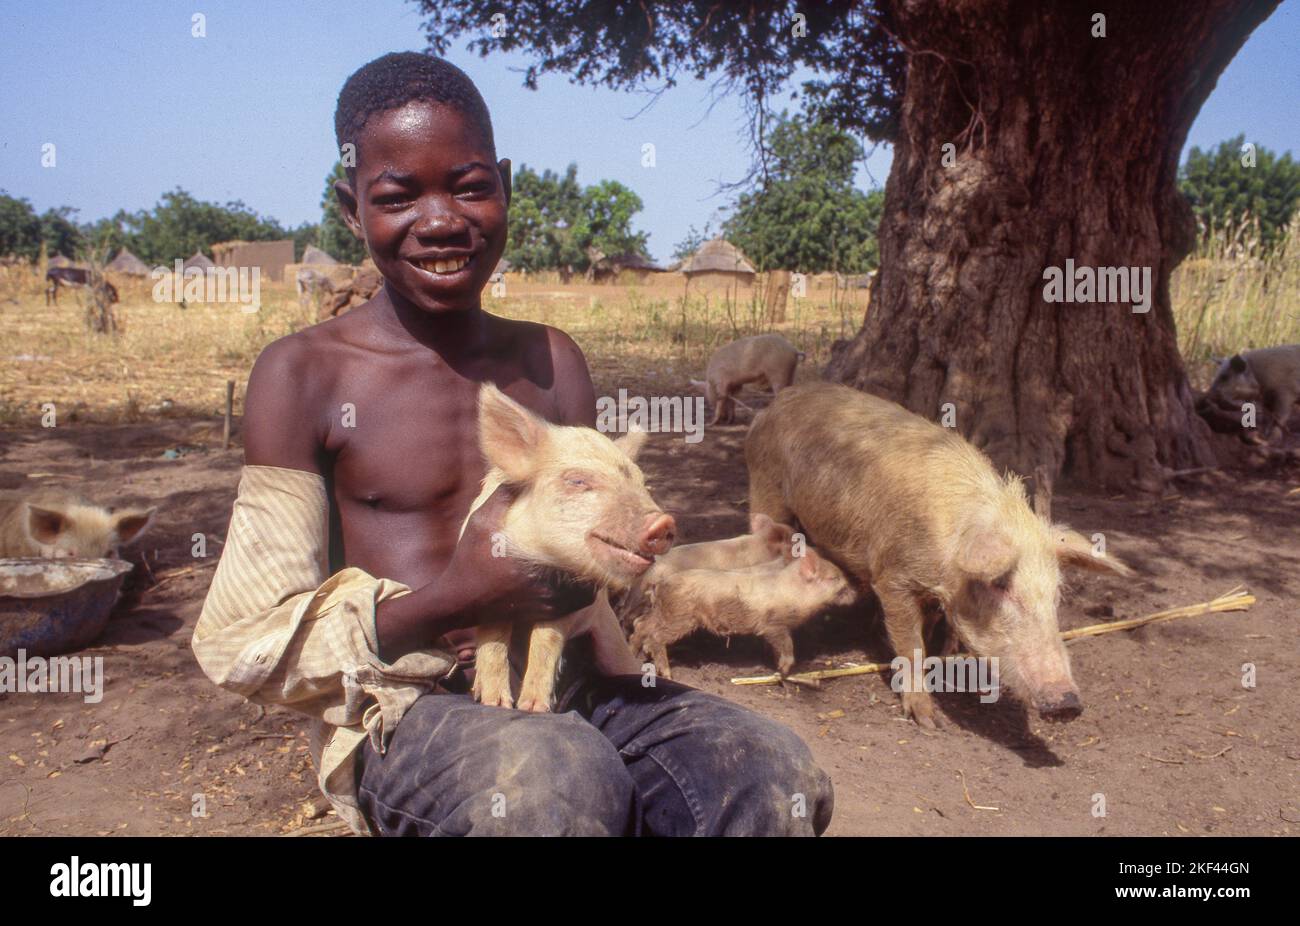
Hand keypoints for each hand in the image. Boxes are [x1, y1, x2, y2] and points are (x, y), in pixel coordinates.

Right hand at [451, 484, 596, 627]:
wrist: (457, 600)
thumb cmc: (469, 558)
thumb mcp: (481, 522)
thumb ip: (501, 496)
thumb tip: (522, 470)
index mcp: (534, 563)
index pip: (579, 558)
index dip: (596, 545)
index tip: (602, 531)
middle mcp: (545, 587)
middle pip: (589, 577)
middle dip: (600, 561)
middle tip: (607, 544)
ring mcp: (546, 604)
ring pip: (586, 595)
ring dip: (594, 579)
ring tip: (600, 560)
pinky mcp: (544, 615)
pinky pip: (575, 606)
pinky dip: (583, 594)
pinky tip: (584, 580)